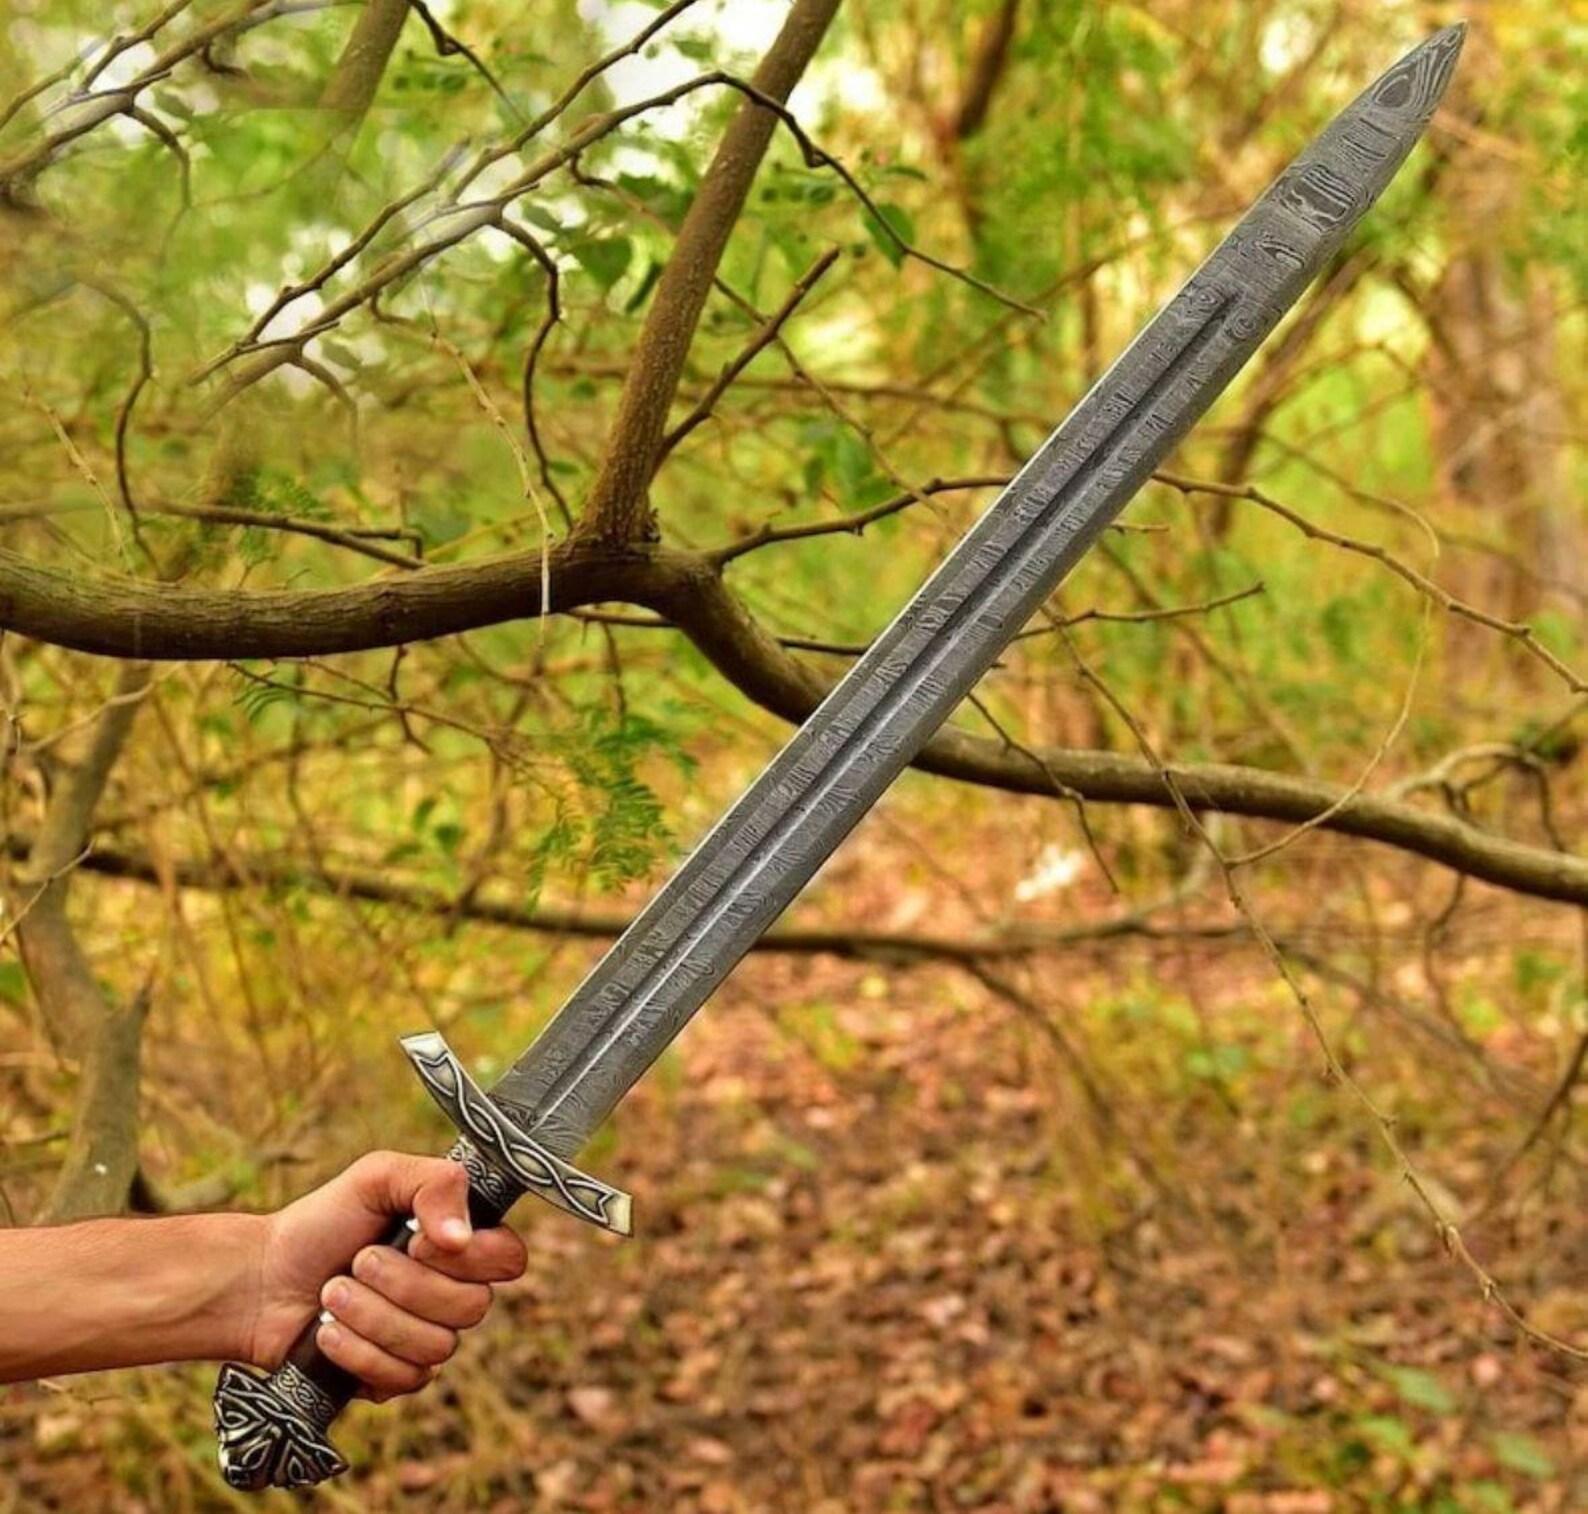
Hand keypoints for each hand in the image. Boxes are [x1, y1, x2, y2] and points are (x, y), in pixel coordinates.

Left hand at [245, 1152, 526, 1399]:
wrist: (259, 1281)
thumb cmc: (321, 1222)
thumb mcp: (378, 1177)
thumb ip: (434, 1184)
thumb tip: (461, 1238)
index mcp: (459, 1243)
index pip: (510, 1259)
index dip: (472, 1257)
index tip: (418, 1240)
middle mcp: (451, 1292)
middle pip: (473, 1308)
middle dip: (403, 1284)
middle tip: (358, 1261)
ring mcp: (425, 1338)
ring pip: (437, 1346)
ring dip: (372, 1316)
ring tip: (333, 1294)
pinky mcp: (393, 1378)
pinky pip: (404, 1379)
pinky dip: (357, 1352)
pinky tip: (327, 1333)